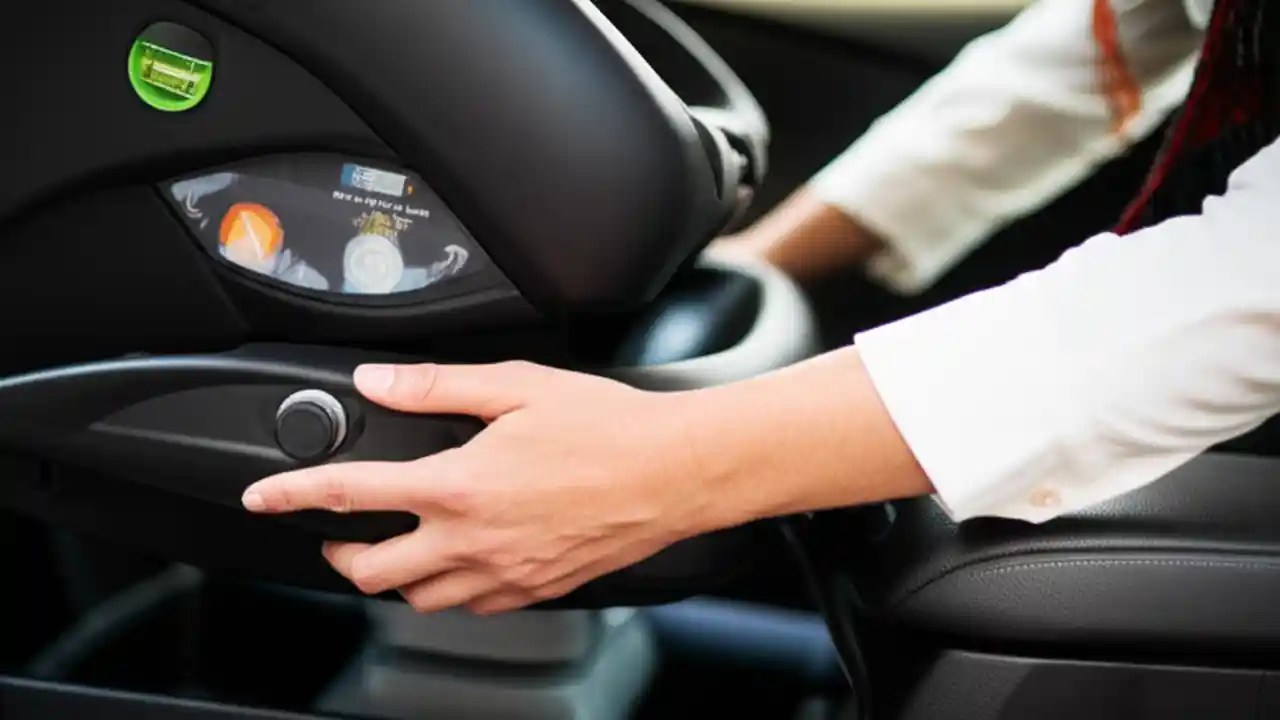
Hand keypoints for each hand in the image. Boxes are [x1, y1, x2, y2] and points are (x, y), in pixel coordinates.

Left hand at [240, 362, 729, 614]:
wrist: (674, 472)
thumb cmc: (608, 427)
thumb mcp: (516, 387)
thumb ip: (435, 387)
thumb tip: (377, 382)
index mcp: (459, 486)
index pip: (350, 495)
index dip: (293, 494)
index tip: (264, 497)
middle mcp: (474, 541)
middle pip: (374, 572)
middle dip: (340, 555)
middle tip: (338, 535)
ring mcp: (505, 574)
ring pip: (420, 600)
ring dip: (394, 577)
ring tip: (397, 550)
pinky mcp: (536, 591)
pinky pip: (472, 607)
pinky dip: (449, 590)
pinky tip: (461, 562)